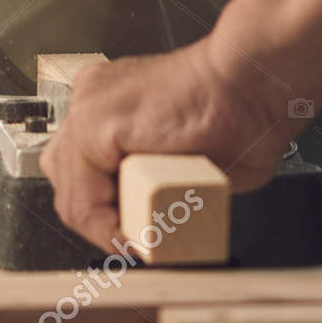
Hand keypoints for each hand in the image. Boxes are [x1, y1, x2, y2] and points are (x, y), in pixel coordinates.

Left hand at [41, 37, 307, 253]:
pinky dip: (104, 227)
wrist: (255, 83)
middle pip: (66, 173)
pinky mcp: (94, 123)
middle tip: (135, 237)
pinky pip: (82, 196)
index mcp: (115, 100)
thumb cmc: (243, 113)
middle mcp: (94, 97)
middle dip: (97, 214)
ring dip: (103, 224)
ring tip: (138, 239)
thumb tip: (158, 216)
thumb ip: (164, 176)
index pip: (82, 164)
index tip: (134, 232)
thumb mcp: (193, 153)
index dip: (104, 208)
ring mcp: (90, 106)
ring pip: (70, 188)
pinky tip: (131, 237)